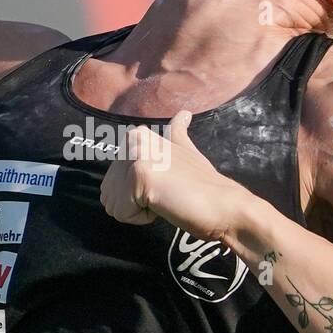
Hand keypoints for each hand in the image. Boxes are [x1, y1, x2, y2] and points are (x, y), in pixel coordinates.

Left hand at [99, 110, 254, 240]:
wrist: (224, 205)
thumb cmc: (203, 186)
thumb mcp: (186, 151)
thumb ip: (177, 134)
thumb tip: (184, 114)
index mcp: (137, 135)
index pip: (112, 181)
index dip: (136, 192)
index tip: (164, 185)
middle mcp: (133, 140)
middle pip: (108, 192)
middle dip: (134, 203)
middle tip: (166, 193)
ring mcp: (137, 157)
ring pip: (112, 204)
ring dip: (138, 211)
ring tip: (166, 198)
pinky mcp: (141, 177)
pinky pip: (121, 213)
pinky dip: (142, 218)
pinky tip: (166, 204)